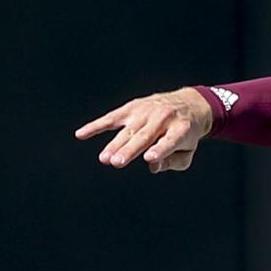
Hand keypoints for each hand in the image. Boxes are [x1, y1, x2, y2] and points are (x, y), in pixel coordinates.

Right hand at [75, 87, 214, 172]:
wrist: (188, 103)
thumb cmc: (186, 135)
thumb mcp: (187, 151)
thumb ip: (172, 161)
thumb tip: (152, 166)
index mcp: (181, 129)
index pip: (169, 141)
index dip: (160, 149)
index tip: (149, 158)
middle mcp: (163, 118)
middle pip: (144, 136)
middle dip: (130, 149)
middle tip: (117, 163)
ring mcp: (146, 111)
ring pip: (128, 130)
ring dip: (114, 145)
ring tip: (104, 159)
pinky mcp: (132, 108)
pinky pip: (112, 118)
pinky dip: (96, 125)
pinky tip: (81, 134)